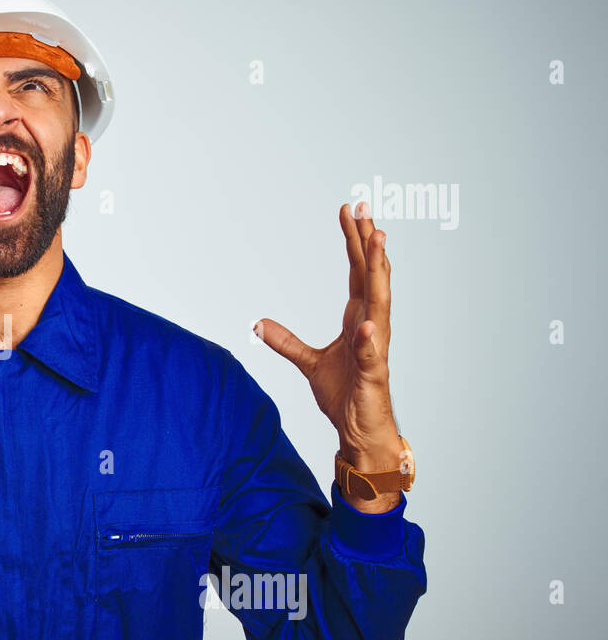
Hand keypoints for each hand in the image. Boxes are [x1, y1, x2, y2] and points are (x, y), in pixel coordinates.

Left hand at [254, 202, 403, 505]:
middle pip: (372, 277)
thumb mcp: (309, 362)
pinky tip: (369, 325)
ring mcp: (376, 350)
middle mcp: (372, 327)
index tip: (350, 212)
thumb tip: (258, 323)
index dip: (355, 242)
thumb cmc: (346, 394)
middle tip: (365, 209)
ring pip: (380, 304)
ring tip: (379, 241)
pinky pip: (373, 355)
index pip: (359, 272)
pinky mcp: (373, 376)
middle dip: (369, 243)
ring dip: (380, 273)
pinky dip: (371, 340)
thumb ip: (286, 341)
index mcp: (359, 320)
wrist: (359, 430)